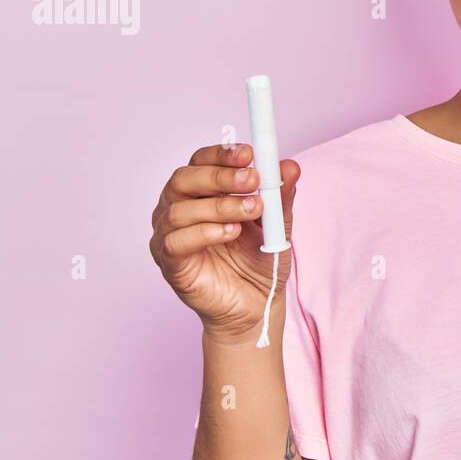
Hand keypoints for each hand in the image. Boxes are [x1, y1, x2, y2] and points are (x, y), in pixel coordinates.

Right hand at [148, 143, 300, 341]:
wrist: (257, 306)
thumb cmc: (259, 262)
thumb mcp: (276, 224)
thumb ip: (280, 196)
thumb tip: (290, 166)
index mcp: (201, 193)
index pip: (200, 161)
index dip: (221, 154)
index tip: (249, 153)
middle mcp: (179, 208)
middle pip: (184, 179)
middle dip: (220, 176)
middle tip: (253, 180)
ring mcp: (169, 235)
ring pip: (180, 209)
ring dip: (220, 206)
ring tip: (251, 210)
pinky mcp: (170, 263)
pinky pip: (176, 241)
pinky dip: (205, 232)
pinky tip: (230, 233)